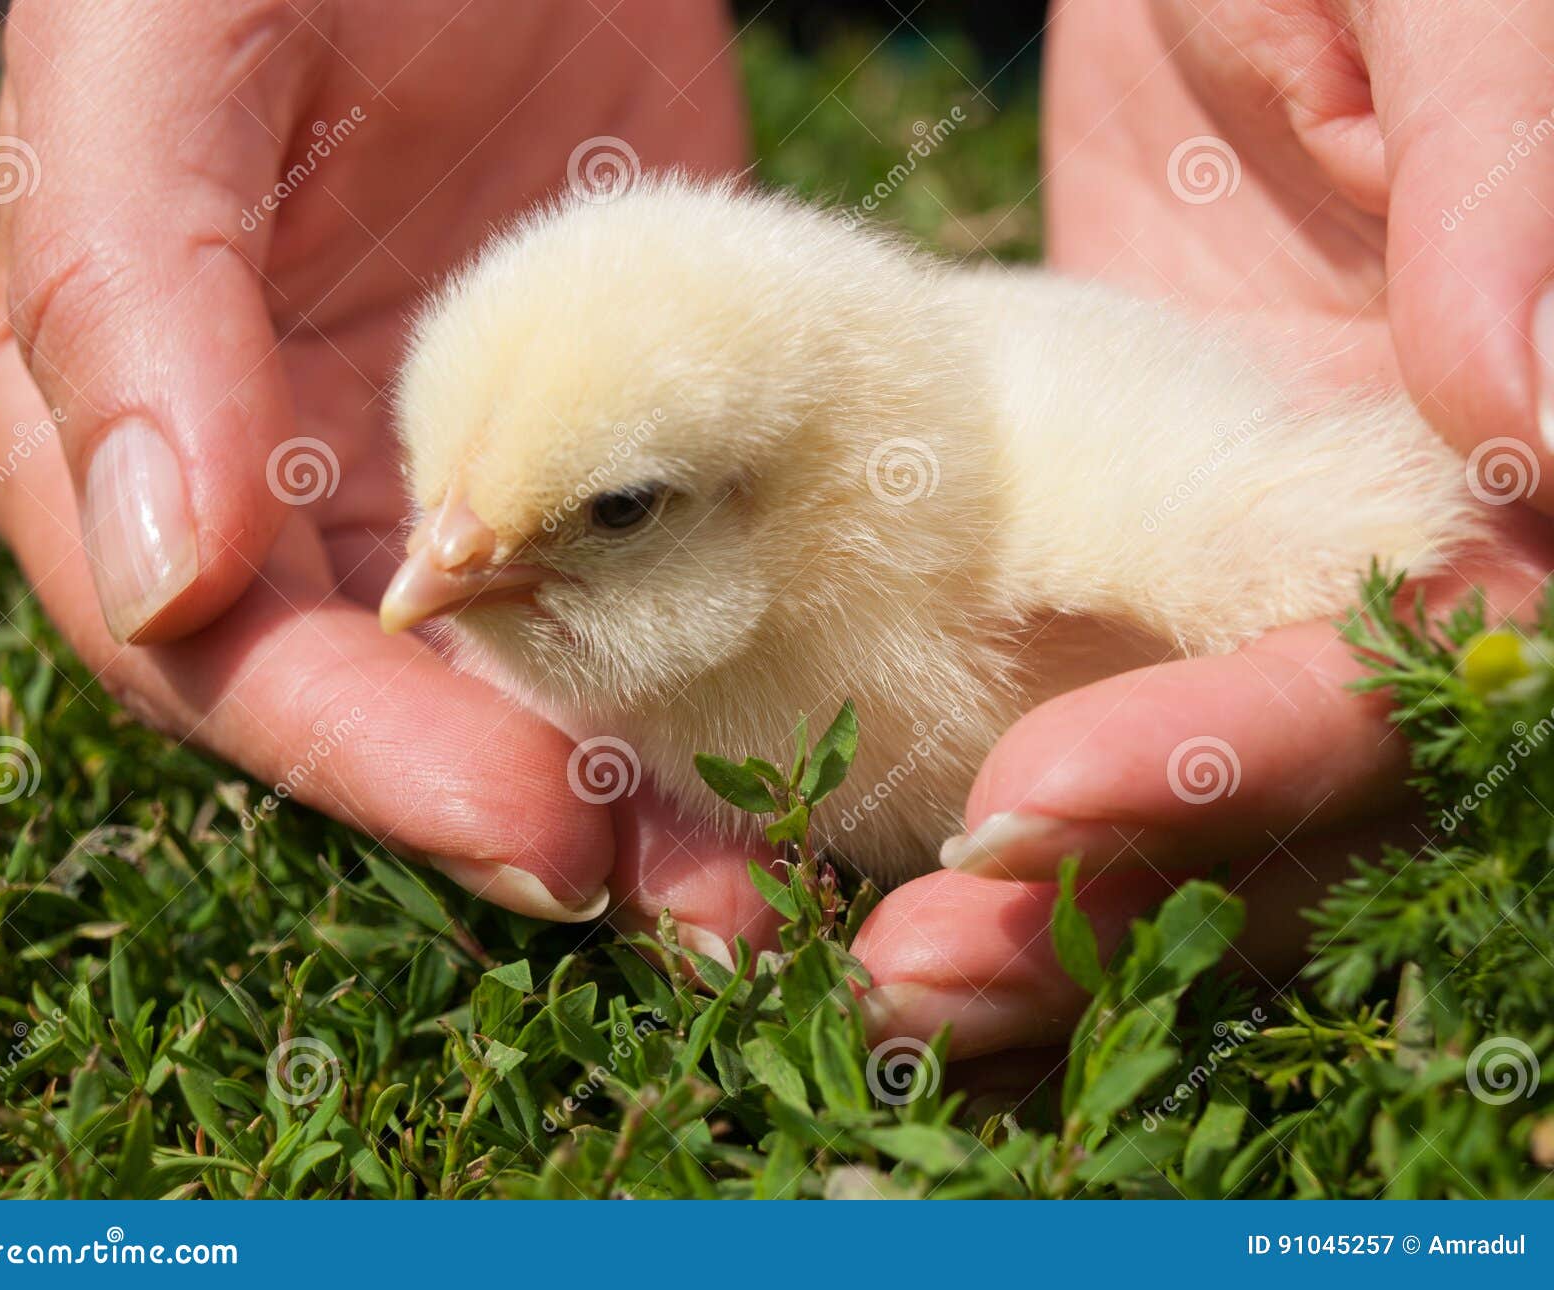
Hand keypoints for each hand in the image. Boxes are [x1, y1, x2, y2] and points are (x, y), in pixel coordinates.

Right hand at [0, 0, 787, 948]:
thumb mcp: (177, 49)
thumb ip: (125, 280)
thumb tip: (163, 568)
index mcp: (124, 417)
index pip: (222, 651)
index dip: (370, 755)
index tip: (536, 823)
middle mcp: (272, 485)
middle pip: (382, 712)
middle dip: (525, 815)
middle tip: (687, 906)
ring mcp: (436, 472)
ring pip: (516, 683)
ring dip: (634, 800)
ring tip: (758, 888)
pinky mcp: (582, 449)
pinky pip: (630, 592)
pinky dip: (707, 682)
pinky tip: (803, 752)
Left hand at [849, 0, 1553, 1060]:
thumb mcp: (1418, 10)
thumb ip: (1501, 173)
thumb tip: (1538, 416)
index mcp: (1460, 469)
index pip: (1383, 672)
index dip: (1237, 753)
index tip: (1034, 788)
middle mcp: (1337, 572)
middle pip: (1262, 811)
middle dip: (1096, 902)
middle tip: (917, 966)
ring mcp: (1194, 597)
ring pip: (1137, 814)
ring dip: (1007, 916)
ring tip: (863, 974)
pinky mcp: (1062, 583)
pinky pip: (1002, 723)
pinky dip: (908, 809)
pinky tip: (787, 870)